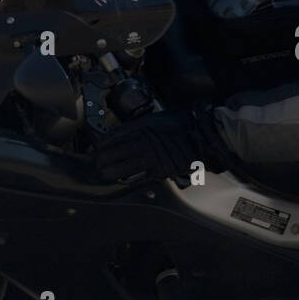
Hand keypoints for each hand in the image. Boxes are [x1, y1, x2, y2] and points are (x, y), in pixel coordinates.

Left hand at [93, 108, 231, 182]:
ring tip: (104, 173)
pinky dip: (129, 180)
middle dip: (104, 157)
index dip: (105, 142)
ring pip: (125, 165)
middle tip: (97, 161)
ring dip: (111, 170)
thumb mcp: (157, 118)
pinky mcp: (160, 170)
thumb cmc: (182, 124)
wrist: (201, 136)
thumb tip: (124, 134)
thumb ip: (141, 126)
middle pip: (117, 150)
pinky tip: (121, 180)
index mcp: (143, 126)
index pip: (116, 135)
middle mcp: (145, 141)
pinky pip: (140, 177)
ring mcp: (152, 157)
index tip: (99, 146)